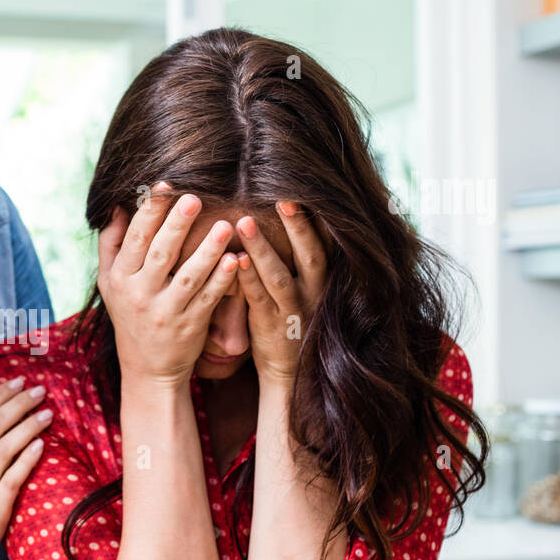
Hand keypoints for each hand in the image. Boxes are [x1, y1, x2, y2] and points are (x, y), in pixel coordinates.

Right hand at [97, 182, 240, 387]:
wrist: (147, 370)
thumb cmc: (130, 316)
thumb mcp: (109, 283)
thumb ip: (110, 244)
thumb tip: (116, 205)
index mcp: (119, 278)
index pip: (135, 238)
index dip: (149, 211)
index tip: (165, 185)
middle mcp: (139, 294)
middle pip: (160, 253)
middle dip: (177, 224)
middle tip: (195, 197)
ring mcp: (166, 312)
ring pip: (189, 276)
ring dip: (207, 250)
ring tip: (225, 226)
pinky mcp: (190, 327)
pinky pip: (208, 299)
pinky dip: (222, 280)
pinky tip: (236, 261)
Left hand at [233, 201, 326, 387]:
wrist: (289, 373)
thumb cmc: (291, 320)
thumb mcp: (304, 288)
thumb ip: (299, 258)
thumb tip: (293, 217)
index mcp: (323, 280)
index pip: (324, 243)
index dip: (316, 218)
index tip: (306, 187)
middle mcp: (314, 293)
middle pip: (310, 254)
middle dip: (297, 225)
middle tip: (284, 196)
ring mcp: (293, 310)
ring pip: (280, 276)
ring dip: (263, 248)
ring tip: (245, 221)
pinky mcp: (271, 326)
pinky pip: (259, 299)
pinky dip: (248, 280)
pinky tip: (235, 260)